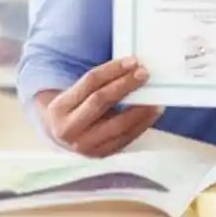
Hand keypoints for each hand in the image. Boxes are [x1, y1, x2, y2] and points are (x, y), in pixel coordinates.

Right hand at [33, 58, 162, 157]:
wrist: (61, 136)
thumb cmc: (73, 109)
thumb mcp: (74, 94)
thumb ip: (97, 84)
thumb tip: (131, 69)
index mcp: (60, 107)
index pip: (89, 82)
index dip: (112, 70)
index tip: (132, 61)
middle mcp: (69, 128)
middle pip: (101, 101)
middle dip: (125, 85)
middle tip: (144, 74)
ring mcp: (84, 146)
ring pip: (117, 124)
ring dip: (140, 109)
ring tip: (155, 98)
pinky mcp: (100, 155)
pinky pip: (125, 139)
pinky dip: (141, 125)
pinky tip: (151, 114)